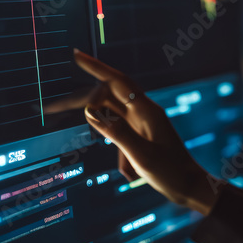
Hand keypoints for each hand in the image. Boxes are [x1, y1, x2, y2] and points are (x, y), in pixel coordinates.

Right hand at [47, 48, 228, 215]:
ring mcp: (142, 123)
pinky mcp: (141, 135)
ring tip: (120, 161)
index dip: (96, 67)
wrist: (191, 187)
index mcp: (146, 111)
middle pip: (107, 98)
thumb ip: (116, 132)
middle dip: (83, 103)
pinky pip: (120, 136)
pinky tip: (133, 176)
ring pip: (111, 118)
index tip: (76, 55)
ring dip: (107, 137)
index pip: (116, 81)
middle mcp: (143, 112)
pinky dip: (119, 154)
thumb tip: (89, 111)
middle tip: (51, 108)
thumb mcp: (141, 155)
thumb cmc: (170, 172)